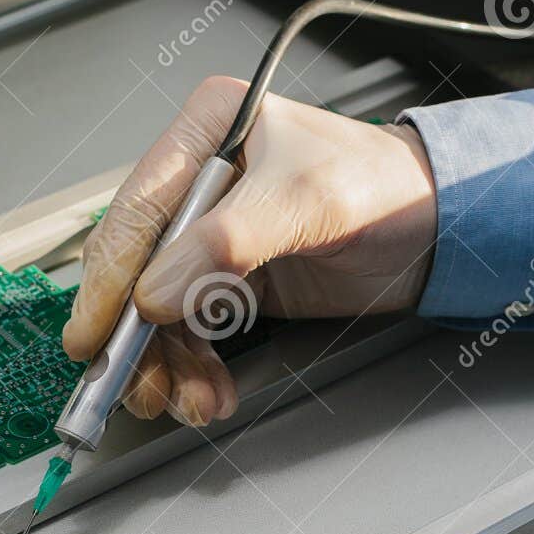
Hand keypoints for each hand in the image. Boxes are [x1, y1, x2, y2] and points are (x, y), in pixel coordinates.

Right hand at [61, 76, 438, 425]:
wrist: (439, 230)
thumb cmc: (388, 189)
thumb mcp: (310, 202)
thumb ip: (228, 244)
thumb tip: (152, 295)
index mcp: (206, 131)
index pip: (136, 210)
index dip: (109, 278)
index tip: (93, 335)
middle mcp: (197, 182)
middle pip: (133, 267)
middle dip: (134, 336)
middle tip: (135, 386)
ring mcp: (207, 236)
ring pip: (155, 312)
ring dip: (166, 365)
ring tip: (185, 403)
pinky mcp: (227, 281)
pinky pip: (189, 333)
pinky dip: (193, 371)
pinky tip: (207, 394)